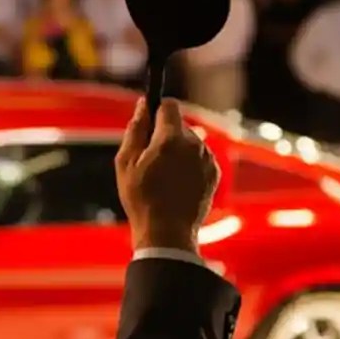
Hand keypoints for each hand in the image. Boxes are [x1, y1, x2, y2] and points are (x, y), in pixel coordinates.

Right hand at [116, 98, 218, 253]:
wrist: (167, 233)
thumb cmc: (141, 199)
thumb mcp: (126, 163)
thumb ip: (135, 129)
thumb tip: (143, 105)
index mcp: (171, 138)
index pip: (169, 105)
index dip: (156, 111)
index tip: (147, 124)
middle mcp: (194, 144)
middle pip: (178, 125)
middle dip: (164, 135)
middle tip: (149, 160)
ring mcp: (207, 158)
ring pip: (190, 142)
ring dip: (177, 151)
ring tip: (162, 177)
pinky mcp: (213, 173)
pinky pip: (199, 158)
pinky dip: (188, 165)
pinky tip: (176, 185)